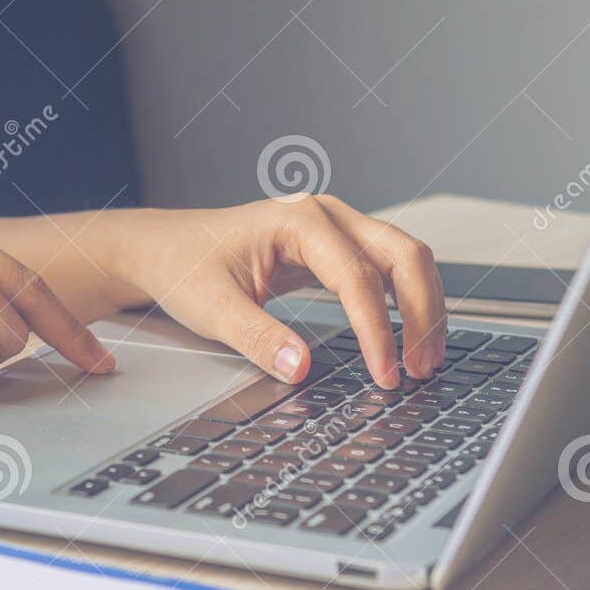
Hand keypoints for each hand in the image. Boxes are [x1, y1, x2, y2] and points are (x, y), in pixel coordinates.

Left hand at [102, 196, 445, 389]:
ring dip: (422, 306)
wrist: (164, 248)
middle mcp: (325, 214)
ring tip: (425, 359)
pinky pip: (387, 267)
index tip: (383, 375)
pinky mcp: (334, 246)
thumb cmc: (184, 267)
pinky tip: (408, 336)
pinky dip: (405, 300)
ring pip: (404, 258)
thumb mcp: (214, 309)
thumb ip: (259, 338)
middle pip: (403, 255)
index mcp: (298, 220)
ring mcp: (334, 226)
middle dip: (421, 313)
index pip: (358, 279)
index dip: (377, 332)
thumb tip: (302, 367)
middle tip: (421, 368)